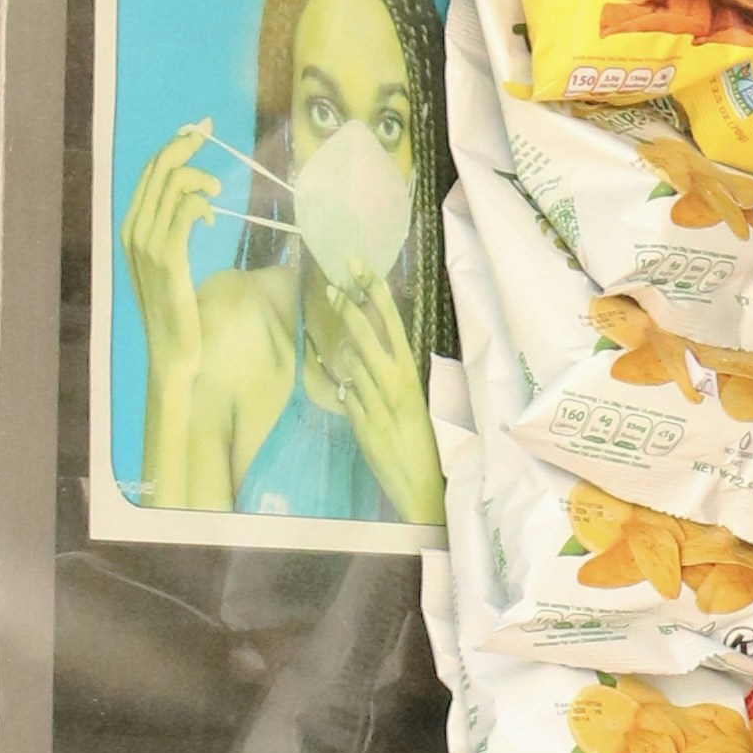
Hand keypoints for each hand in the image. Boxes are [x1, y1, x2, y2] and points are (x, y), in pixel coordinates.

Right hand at [124, 121, 219, 487]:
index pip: (148, 173)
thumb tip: (202, 210)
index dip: (173, 147)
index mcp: (131, 230)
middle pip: (157, 169)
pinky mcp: (168, 259)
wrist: (174, 358)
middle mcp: (133, 232)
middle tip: (210, 132)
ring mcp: (147, 245)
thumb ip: (176, 234)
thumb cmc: (179, 318)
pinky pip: (183, 212)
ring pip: (171, 185)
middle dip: (185, 145)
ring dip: (198, 175)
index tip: (199, 131)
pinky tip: (212, 211)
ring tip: (216, 187)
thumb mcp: (171, 269)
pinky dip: (199, 202)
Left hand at [321, 264, 444, 530]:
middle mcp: (395, 383)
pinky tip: (350, 393)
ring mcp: (377, 402)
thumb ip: (386, 374)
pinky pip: (347, 396)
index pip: (392, 323)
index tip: (357, 268)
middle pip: (366, 334)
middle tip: (330, 287)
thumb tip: (356, 348)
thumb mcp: (409, 400)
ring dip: (346, 354)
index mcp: (411, 373)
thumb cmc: (420, 440)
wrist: (422, 483)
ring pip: (352, 362)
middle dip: (347, 307)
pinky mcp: (363, 423)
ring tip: (347, 343)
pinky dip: (346, 391)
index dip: (374, 293)